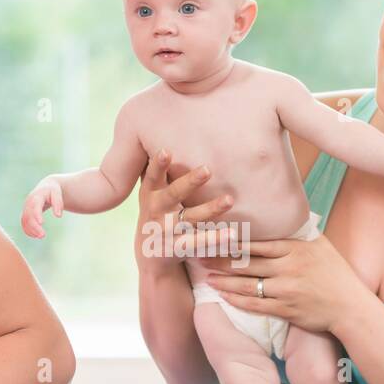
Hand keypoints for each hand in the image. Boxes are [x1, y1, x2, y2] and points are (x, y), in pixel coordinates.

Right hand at [21, 178, 63, 238]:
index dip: (37, 214)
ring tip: (41, 236)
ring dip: (31, 230)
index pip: (35, 206)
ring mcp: (25, 208)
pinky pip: (23, 223)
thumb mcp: (57, 193)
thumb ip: (58, 203)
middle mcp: (28, 202)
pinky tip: (35, 236)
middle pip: (28, 215)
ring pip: (24, 220)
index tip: (41, 223)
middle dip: (34, 226)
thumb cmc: (52, 191)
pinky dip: (28, 230)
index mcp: (36, 196)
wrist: (45, 187)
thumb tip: (58, 216)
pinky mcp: (25, 213)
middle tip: (43, 235)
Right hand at [134, 149, 234, 272]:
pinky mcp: (177, 249)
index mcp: (150, 194)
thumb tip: (171, 127)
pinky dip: (215, 239)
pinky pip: (199, 243)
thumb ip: (161, 168)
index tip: (166, 150)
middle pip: (173, 194)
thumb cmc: (158, 211)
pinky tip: (232, 234)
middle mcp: (156, 211)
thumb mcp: (152, 191)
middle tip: (208, 169)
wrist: (150, 255)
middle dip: (189, 182)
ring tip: (230, 200)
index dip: (158, 164)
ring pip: (191, 218)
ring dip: (210, 209)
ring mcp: (166, 231)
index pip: (153, 176)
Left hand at [202, 231, 368, 334]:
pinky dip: (237, 300)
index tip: (215, 236)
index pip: (258, 242)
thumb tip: (284, 214)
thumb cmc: (336, 273)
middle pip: (247, 262)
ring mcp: (286, 290)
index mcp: (296, 248)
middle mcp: (289, 267)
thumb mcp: (321, 245)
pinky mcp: (286, 310)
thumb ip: (300, 234)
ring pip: (247, 284)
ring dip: (224, 281)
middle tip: (200, 255)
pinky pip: (255, 305)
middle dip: (221, 259)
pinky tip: (223, 296)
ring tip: (206, 277)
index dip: (234, 240)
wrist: (350, 306)